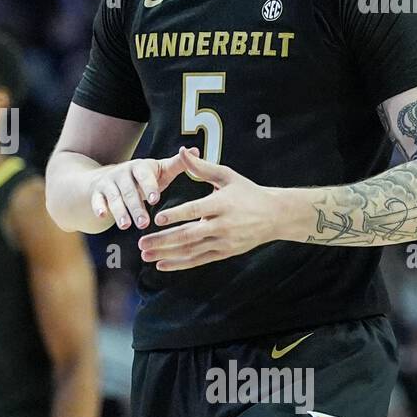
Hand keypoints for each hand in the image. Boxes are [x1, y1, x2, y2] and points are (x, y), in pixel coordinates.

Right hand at [89, 145, 194, 230]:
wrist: (110, 176)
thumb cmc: (143, 177)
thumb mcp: (159, 170)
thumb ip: (177, 164)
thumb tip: (197, 150)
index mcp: (140, 167)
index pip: (144, 176)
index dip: (149, 187)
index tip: (155, 199)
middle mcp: (122, 172)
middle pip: (129, 191)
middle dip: (136, 207)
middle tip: (144, 223)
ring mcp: (108, 183)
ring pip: (114, 198)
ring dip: (119, 211)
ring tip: (126, 226)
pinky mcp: (97, 193)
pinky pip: (97, 200)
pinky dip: (99, 207)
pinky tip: (102, 216)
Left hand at [138, 148, 285, 270]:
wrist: (275, 216)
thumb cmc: (248, 192)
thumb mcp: (227, 176)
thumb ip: (201, 167)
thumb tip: (182, 152)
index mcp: (222, 204)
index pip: (196, 210)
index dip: (177, 214)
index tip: (158, 218)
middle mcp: (223, 225)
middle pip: (189, 235)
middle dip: (163, 240)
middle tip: (141, 242)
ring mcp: (224, 242)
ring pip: (191, 251)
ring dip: (167, 254)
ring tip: (145, 255)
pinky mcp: (224, 253)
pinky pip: (199, 260)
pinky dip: (180, 264)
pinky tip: (161, 265)